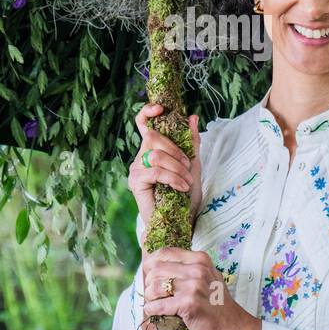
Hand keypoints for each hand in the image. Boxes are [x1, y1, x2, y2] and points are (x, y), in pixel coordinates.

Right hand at [128, 104, 202, 235]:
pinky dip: (173, 178)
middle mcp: (141, 156)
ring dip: (176, 167)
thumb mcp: (192, 165)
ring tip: (186, 181)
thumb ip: (191, 142)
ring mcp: (136, 169)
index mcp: (152, 149)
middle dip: (175, 150)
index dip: (147, 112)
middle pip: (152, 137)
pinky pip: (155, 171)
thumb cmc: (184, 195)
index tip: (160, 109)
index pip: (142, 124)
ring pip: (156, 155)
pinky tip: (181, 187)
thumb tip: (192, 117)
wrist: (178, 221)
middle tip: (188, 166)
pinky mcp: (135, 182)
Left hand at [140, 246, 256, 329]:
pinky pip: (158, 305)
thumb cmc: (216, 304)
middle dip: (148, 283)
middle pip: (156, 269)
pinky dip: (151, 310)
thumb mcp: (207, 277)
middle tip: (152, 295)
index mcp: (200, 259)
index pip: (164, 252)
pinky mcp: (189, 303)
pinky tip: (154, 312)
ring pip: (154, 286)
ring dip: (149, 298)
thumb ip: (187, 268)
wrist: (233, 327)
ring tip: (155, 304)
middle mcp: (197, 269)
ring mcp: (194, 286)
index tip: (148, 275)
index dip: (150, 264)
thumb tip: (156, 266)